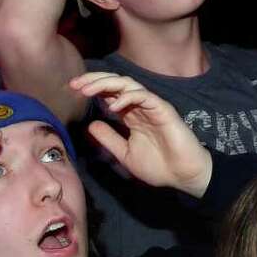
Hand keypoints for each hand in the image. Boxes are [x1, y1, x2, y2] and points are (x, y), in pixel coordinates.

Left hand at [72, 71, 212, 196]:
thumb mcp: (125, 154)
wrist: (183, 176)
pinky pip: (144, 96)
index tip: (72, 89)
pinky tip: (112, 106)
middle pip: (115, 84)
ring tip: (88, 90)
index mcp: (131, 115)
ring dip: (106, 84)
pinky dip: (127, 97)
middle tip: (75, 84)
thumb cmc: (159, 166)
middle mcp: (140, 106)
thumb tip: (90, 125)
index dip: (92, 88)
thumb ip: (109, 139)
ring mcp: (152, 106)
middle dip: (94, 80)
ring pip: (128, 84)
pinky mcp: (163, 109)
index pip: (109, 93)